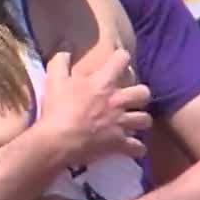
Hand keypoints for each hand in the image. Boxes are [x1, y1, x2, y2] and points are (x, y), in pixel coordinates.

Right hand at [39, 49, 151, 163]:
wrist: (58, 140)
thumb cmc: (57, 109)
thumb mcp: (54, 81)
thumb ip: (60, 62)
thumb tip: (66, 51)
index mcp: (103, 83)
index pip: (122, 59)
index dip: (121, 58)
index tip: (118, 62)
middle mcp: (118, 101)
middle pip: (144, 92)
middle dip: (140, 95)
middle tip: (130, 98)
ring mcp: (121, 123)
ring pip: (145, 120)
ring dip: (140, 121)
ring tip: (133, 123)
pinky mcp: (120, 143)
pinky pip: (138, 147)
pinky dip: (137, 148)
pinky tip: (133, 148)